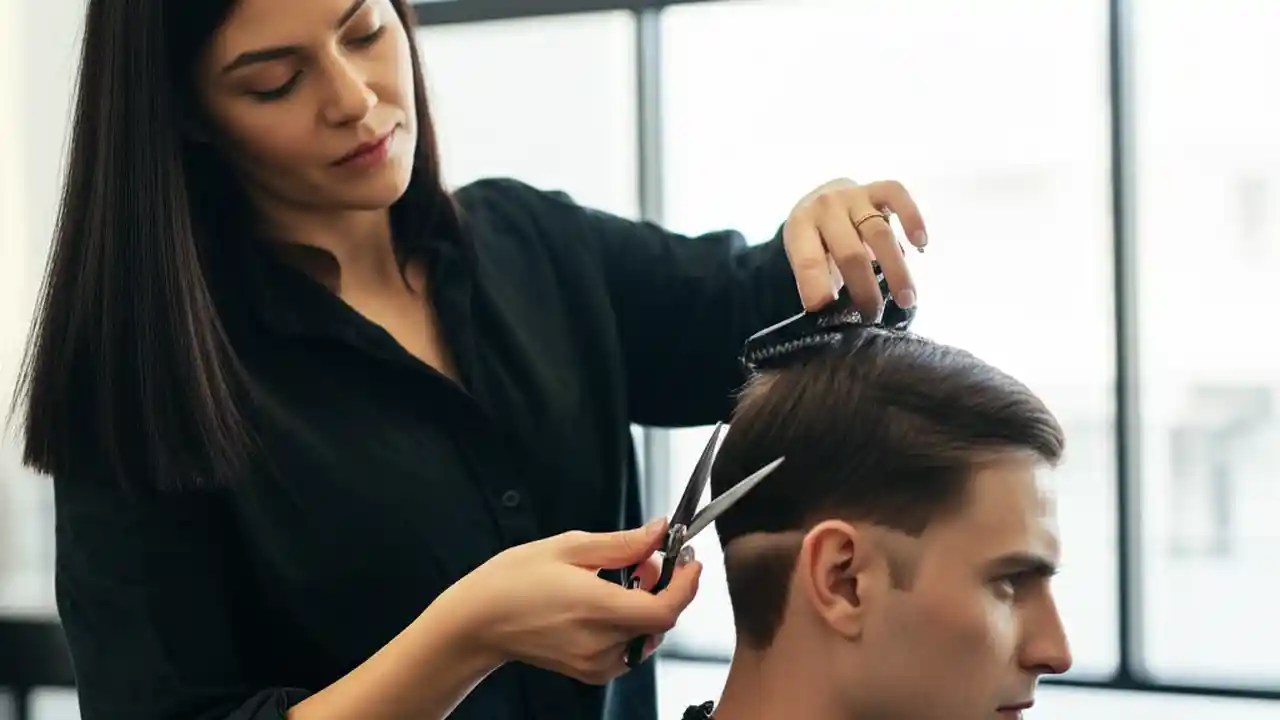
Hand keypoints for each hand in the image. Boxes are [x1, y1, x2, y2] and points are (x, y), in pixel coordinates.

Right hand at [453, 518, 701, 684]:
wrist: (479, 622)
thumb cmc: (515, 579)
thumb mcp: (568, 546)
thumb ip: (622, 543)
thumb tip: (660, 532)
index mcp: (596, 608)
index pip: (665, 609)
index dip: (687, 585)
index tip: (690, 560)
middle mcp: (601, 643)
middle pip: (661, 620)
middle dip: (666, 586)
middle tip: (646, 558)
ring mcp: (597, 663)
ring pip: (649, 635)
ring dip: (650, 605)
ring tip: (626, 577)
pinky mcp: (591, 672)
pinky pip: (630, 649)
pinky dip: (633, 624)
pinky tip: (612, 602)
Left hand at [783, 178, 928, 317]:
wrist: (820, 200)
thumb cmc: (815, 239)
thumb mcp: (806, 256)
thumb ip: (817, 279)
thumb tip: (834, 313)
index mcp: (801, 227)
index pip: (808, 260)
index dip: (817, 286)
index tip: (827, 311)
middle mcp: (826, 208)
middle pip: (850, 252)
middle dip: (864, 288)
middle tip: (873, 316)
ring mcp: (854, 195)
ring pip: (879, 233)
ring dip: (896, 269)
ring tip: (906, 299)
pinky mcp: (877, 188)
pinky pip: (897, 196)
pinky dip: (912, 218)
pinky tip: (921, 244)